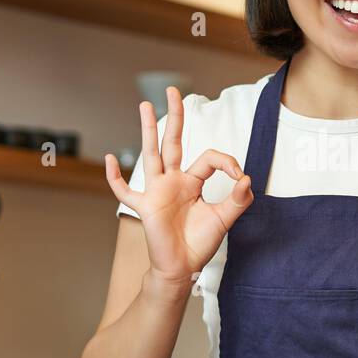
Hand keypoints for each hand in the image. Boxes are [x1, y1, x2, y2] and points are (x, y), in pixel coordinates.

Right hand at [104, 87, 252, 285]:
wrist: (183, 267)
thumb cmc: (200, 243)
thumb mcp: (225, 218)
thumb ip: (238, 199)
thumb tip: (246, 178)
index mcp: (193, 181)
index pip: (209, 158)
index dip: (226, 161)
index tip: (239, 176)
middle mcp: (173, 181)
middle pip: (173, 141)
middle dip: (174, 116)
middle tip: (173, 90)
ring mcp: (156, 192)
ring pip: (151, 154)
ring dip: (147, 130)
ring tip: (144, 105)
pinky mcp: (145, 208)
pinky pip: (125, 191)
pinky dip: (115, 177)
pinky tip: (110, 159)